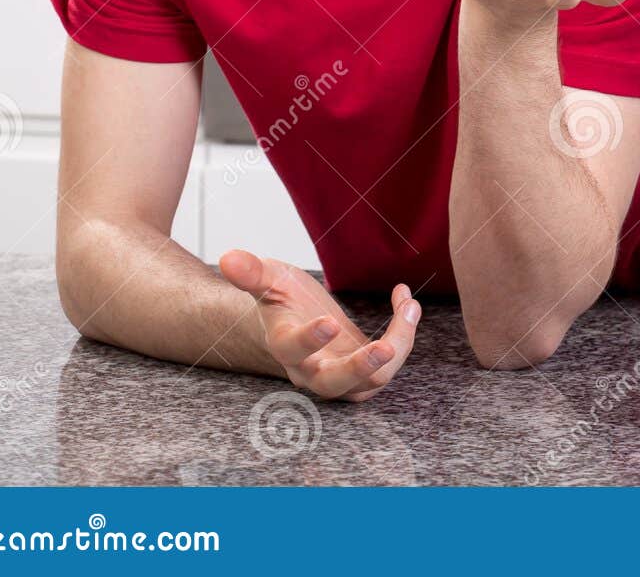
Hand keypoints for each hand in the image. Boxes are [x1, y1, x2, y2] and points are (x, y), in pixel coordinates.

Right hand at [218, 249, 419, 402]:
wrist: (298, 320)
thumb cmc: (283, 299)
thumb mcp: (270, 280)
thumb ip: (252, 272)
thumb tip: (228, 256)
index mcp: (283, 345)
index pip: (291, 350)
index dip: (309, 340)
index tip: (328, 322)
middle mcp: (310, 368)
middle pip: (333, 383)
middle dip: (360, 369)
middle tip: (385, 348)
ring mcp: (339, 374)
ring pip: (368, 383)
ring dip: (396, 350)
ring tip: (410, 309)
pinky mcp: (364, 372)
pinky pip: (389, 364)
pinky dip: (404, 334)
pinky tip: (406, 300)